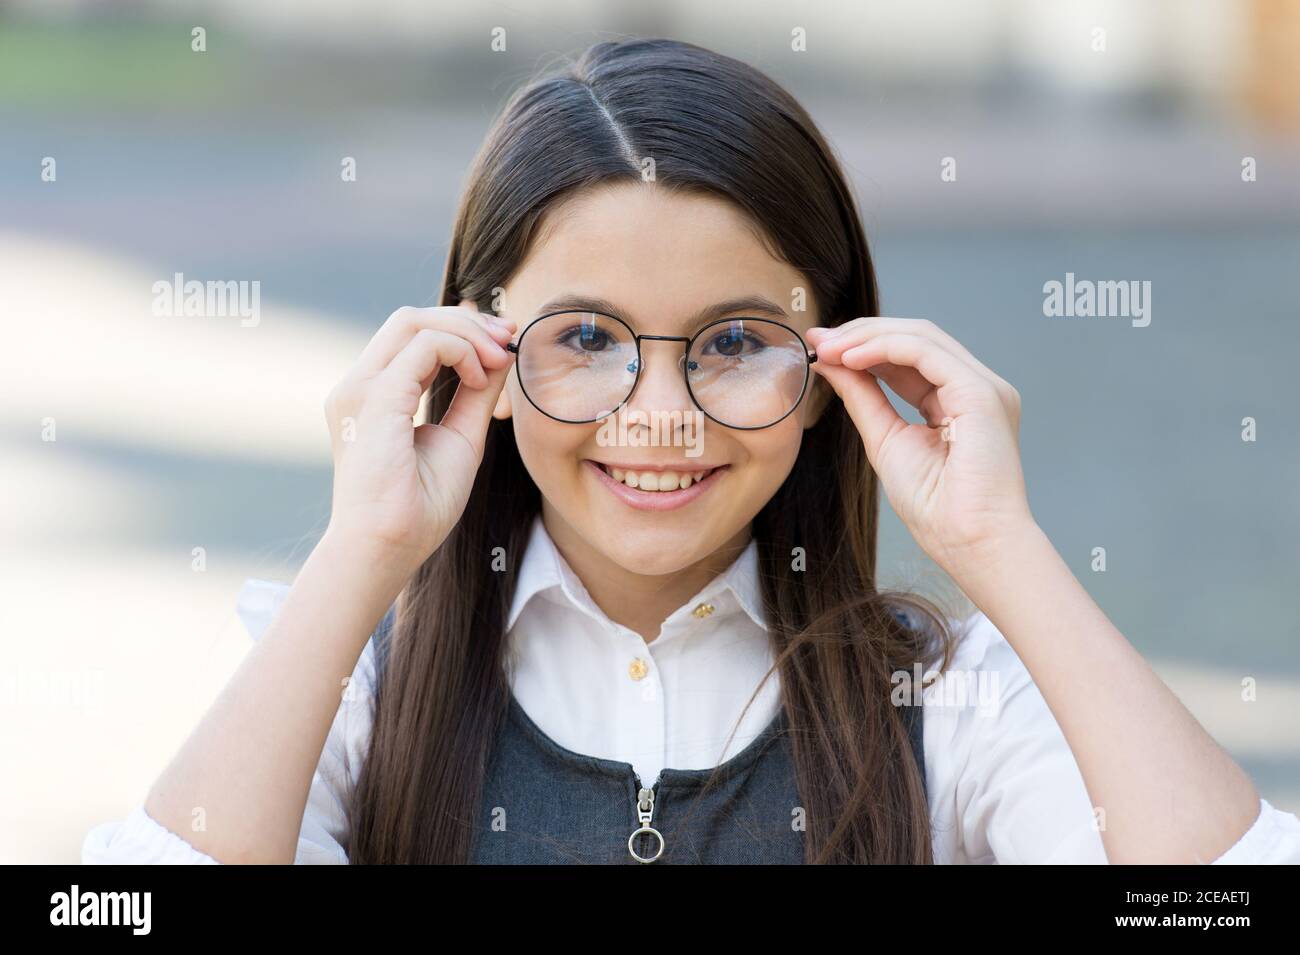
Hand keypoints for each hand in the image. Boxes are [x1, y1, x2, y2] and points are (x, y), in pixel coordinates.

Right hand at [323, 301, 515, 572]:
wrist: (388, 548)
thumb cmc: (419, 507)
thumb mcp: (461, 437)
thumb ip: (476, 394)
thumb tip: (501, 353)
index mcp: (373, 396)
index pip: (411, 336)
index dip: (461, 328)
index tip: (503, 340)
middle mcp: (358, 386)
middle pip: (410, 318)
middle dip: (465, 320)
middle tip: (506, 338)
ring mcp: (360, 389)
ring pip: (413, 321)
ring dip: (466, 331)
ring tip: (497, 359)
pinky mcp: (375, 397)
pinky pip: (424, 346)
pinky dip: (460, 351)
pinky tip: (481, 378)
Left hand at [806, 317, 1035, 573]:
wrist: (970, 543)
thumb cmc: (937, 509)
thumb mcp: (884, 439)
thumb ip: (862, 397)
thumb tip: (830, 363)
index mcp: (957, 401)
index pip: (908, 357)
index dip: (863, 347)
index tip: (820, 346)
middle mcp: (974, 387)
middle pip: (915, 338)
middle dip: (861, 334)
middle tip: (819, 340)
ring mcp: (983, 387)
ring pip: (921, 336)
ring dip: (868, 337)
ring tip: (829, 348)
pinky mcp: (981, 392)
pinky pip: (926, 352)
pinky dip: (884, 348)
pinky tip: (851, 358)